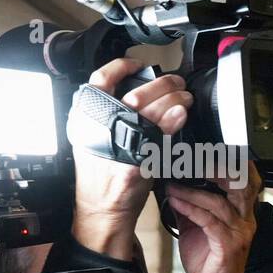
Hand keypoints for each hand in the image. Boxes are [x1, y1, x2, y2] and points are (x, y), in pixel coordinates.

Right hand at [71, 59, 192, 260]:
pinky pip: (158, 136)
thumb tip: (138, 91)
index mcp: (87, 119)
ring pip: (149, 110)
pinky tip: (181, 115)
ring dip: (173, 99)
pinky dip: (172, 121)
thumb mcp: (96, 138)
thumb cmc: (104, 174)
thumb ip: (110, 116)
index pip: (98, 81)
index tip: (137, 64)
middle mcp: (101, 129)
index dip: (119, 67)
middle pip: (134, 93)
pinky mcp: (136, 162)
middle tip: (176, 83)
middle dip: (161, 84)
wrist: (102, 208)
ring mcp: (119, 145)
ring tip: (185, 98)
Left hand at [163, 163, 262, 272]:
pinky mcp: (228, 246)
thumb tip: (172, 183)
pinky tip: (174, 201)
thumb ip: (190, 205)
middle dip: (218, 169)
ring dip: (192, 191)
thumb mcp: (196, 227)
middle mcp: (245, 220)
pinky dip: (190, 209)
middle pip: (241, 185)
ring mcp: (239, 233)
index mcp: (242, 213)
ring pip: (219, 203)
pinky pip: (209, 221)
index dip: (232, 162)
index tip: (208, 149)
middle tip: (193, 159)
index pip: (245, 181)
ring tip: (171, 184)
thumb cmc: (209, 261)